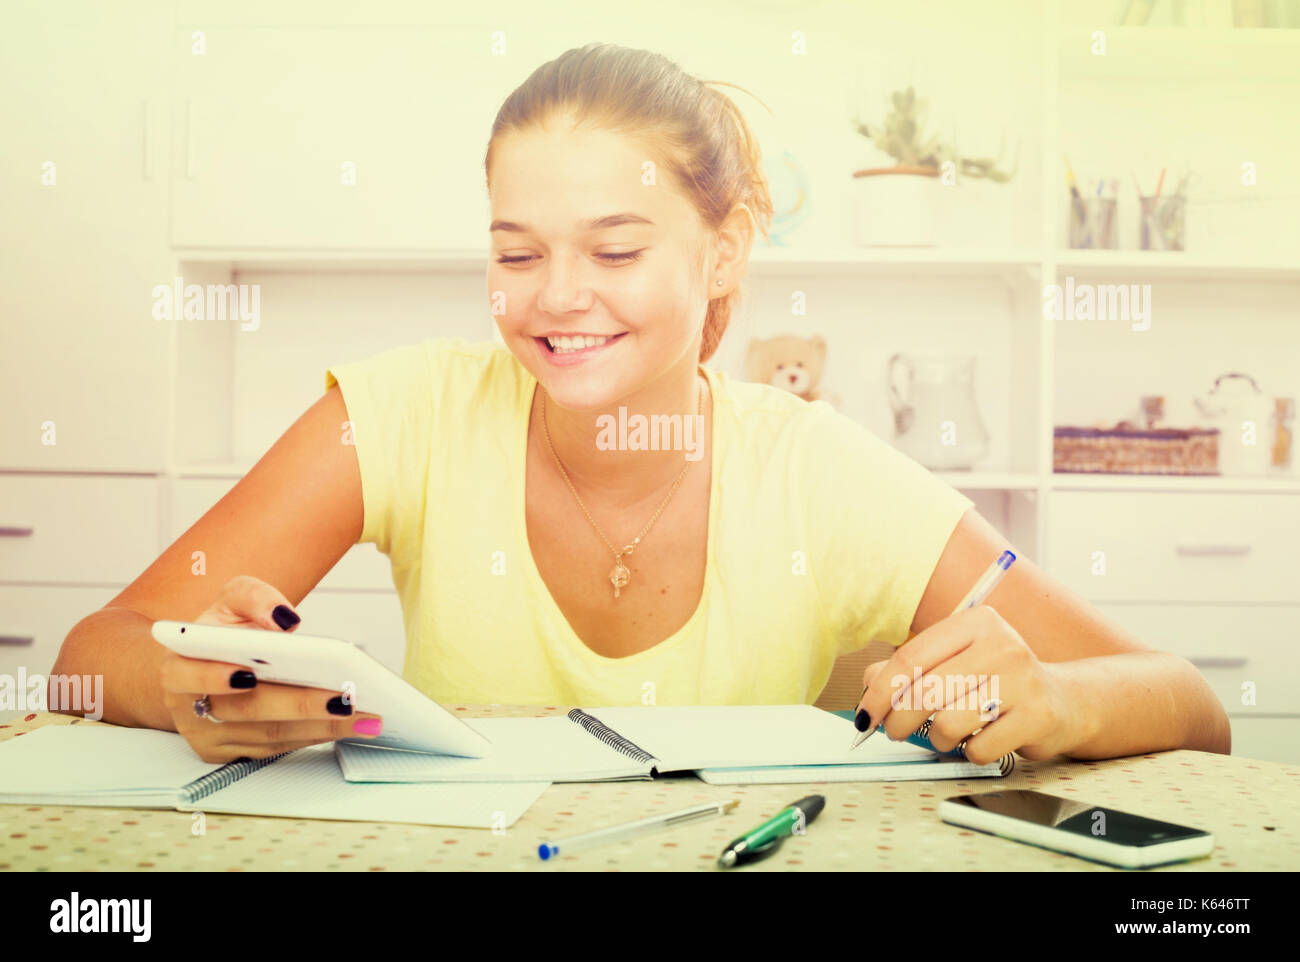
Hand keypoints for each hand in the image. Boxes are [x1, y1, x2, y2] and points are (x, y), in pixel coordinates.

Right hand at [159, 575, 382, 763]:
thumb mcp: (233, 598)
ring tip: (363, 714)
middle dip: (300, 705)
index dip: (214, 678)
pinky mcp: (230, 754)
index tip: (249, 675)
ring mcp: (208, 735)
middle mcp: (187, 707)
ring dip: (319, 727)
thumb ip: (255, 597)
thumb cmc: (223, 629)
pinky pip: (277, 749)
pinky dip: (314, 736)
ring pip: (268, 736)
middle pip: (247, 711)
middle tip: (345, 699)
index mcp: (178, 665)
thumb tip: (284, 619)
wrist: (206, 662)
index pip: (189, 676)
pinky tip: (347, 725)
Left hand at [852, 605, 1082, 763]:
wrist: (1062, 700)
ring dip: (937, 738)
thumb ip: (908, 668)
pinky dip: (970, 752)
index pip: (911, 658)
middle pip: (925, 692)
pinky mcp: (1038, 717)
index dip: (880, 692)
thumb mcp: (953, 660)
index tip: (866, 715)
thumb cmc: (995, 679)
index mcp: (975, 623)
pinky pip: (979, 748)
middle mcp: (1002, 645)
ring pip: (948, 723)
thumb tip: (869, 684)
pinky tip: (979, 740)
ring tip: (946, 734)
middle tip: (894, 731)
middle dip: (898, 720)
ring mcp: (1023, 681)